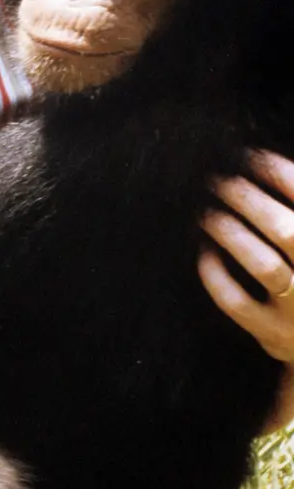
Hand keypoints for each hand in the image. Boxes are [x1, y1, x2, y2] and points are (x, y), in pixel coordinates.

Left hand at [200, 151, 293, 363]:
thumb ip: (291, 205)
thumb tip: (257, 160)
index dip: (276, 171)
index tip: (248, 154)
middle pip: (287, 231)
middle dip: (247, 199)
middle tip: (217, 180)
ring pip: (263, 265)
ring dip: (229, 232)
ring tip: (205, 211)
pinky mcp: (273, 334)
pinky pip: (237, 302)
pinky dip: (214, 273)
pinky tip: (204, 251)